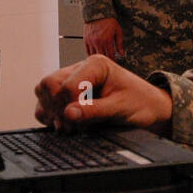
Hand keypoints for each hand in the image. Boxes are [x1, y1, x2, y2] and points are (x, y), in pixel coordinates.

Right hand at [33, 54, 172, 134]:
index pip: (67, 84)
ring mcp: (71, 81)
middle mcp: (80, 69)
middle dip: (57, 109)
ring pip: (43, 91)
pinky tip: (65, 124)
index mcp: (95, 64)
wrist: (149, 109)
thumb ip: (94, 111)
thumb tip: (68, 114)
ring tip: (70, 126)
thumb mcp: (120, 108)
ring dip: (51, 111)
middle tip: (73, 127)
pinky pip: (45, 102)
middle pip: (49, 84)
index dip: (70, 108)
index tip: (80, 125)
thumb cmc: (140, 103)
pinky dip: (49, 115)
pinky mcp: (67, 94)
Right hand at [83, 17, 123, 58]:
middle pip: (102, 57)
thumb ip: (120, 43)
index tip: (114, 62)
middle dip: (106, 60)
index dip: (113, 60)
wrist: (97, 13)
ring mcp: (92, 42)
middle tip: (108, 61)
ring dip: (98, 58)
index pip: (111, 55)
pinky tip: (95, 55)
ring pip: (94, 55)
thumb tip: (121, 53)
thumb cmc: (108, 21)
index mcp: (108, 40)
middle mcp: (99, 42)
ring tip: (101, 59)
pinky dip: (91, 55)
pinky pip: (88, 51)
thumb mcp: (118, 31)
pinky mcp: (86, 40)